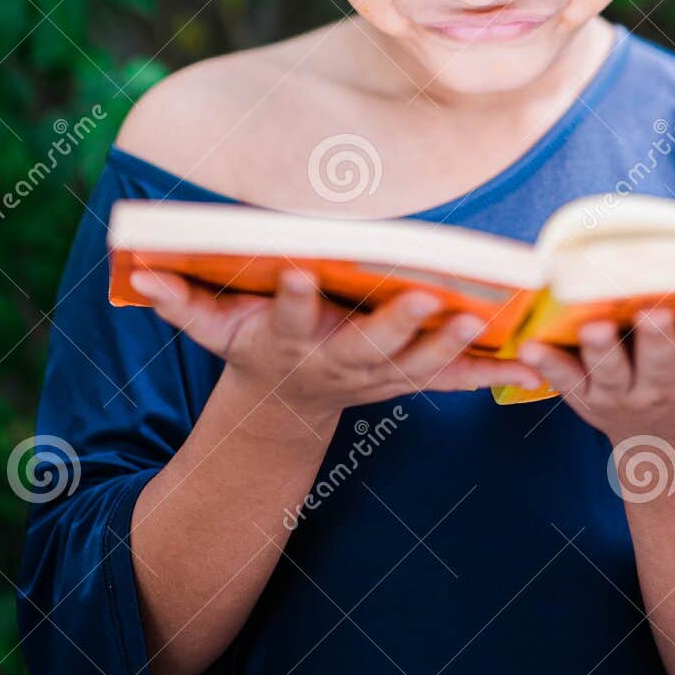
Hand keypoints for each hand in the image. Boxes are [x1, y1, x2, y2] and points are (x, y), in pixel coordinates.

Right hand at [129, 268, 541, 424]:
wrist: (286, 404)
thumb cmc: (252, 345)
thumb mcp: (213, 328)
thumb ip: (181, 301)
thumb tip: (138, 275)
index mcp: (289, 343)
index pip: (288, 317)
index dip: (292, 298)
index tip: (300, 270)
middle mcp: (336, 363)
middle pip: (369, 346)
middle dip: (398, 323)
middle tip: (429, 297)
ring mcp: (377, 378)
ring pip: (418, 365)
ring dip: (452, 347)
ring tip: (483, 319)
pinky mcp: (408, 382)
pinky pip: (454, 382)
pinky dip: (493, 376)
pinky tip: (535, 369)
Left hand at [518, 305, 674, 447]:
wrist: (665, 453)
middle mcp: (665, 387)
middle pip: (662, 362)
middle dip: (658, 338)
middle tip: (653, 310)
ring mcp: (621, 395)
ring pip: (609, 372)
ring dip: (600, 351)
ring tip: (590, 326)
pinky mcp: (584, 397)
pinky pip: (562, 383)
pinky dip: (546, 366)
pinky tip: (530, 345)